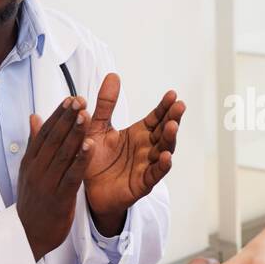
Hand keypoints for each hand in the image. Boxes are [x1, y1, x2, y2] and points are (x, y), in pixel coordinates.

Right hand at [17, 97, 90, 260]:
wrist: (27, 236)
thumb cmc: (33, 202)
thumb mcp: (29, 171)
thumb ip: (35, 144)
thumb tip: (35, 117)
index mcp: (31, 161)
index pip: (45, 133)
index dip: (58, 115)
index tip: (70, 98)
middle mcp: (37, 170)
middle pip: (54, 139)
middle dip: (68, 118)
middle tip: (79, 100)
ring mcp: (47, 183)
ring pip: (63, 154)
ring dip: (75, 133)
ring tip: (86, 115)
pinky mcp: (59, 198)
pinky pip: (72, 176)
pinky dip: (81, 160)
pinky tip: (90, 146)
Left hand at [83, 73, 183, 232]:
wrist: (85, 188)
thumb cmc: (94, 158)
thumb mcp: (98, 126)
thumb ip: (106, 104)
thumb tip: (113, 75)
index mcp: (138, 134)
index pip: (156, 117)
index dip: (165, 107)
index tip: (172, 94)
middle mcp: (146, 148)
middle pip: (164, 132)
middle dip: (173, 119)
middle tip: (179, 106)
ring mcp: (146, 165)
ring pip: (163, 151)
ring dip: (169, 139)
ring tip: (172, 126)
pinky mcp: (141, 184)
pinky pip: (154, 174)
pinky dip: (162, 167)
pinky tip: (166, 157)